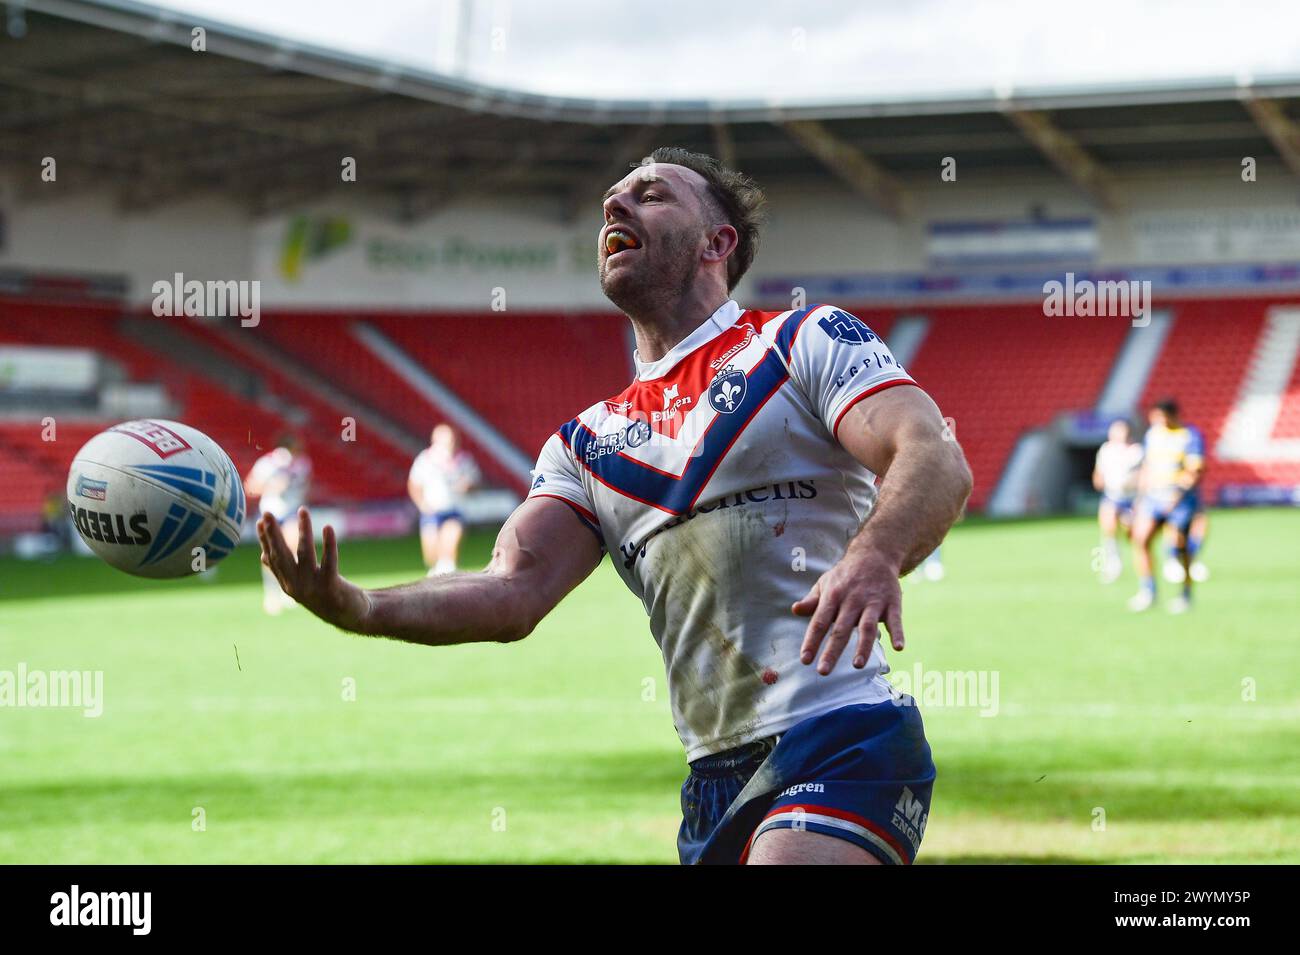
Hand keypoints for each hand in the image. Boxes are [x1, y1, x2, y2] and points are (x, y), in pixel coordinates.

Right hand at [257, 508, 370, 631]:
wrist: (348, 616)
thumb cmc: (323, 595)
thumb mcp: (300, 584)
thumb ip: (283, 570)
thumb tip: (263, 555)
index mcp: (287, 584)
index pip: (273, 558)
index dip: (265, 540)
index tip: (259, 521)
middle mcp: (296, 585)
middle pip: (283, 555)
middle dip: (274, 534)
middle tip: (267, 512)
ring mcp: (313, 586)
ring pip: (306, 554)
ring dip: (303, 531)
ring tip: (303, 511)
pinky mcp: (331, 586)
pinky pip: (330, 562)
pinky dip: (329, 544)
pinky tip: (328, 527)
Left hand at [792, 549, 903, 674]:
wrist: (875, 554)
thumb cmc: (845, 574)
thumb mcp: (825, 583)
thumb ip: (812, 600)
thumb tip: (795, 610)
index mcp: (833, 596)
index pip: (820, 621)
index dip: (812, 641)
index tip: (805, 660)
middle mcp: (852, 600)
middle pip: (841, 629)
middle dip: (832, 651)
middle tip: (823, 671)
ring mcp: (873, 601)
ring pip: (867, 627)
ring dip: (863, 646)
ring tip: (857, 665)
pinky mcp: (893, 602)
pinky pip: (895, 619)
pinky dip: (898, 633)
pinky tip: (899, 647)